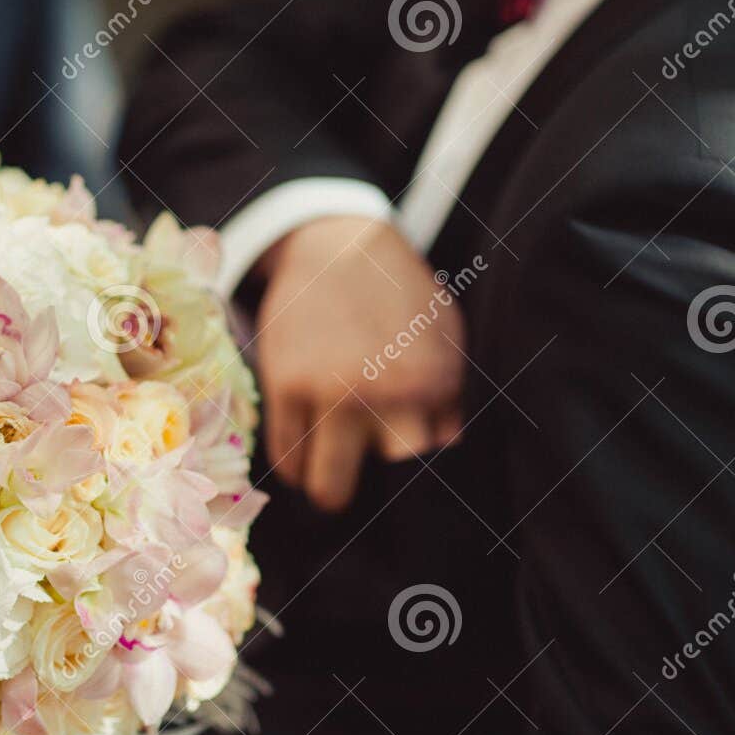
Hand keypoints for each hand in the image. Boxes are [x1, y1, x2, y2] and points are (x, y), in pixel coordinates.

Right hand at [254, 216, 465, 510]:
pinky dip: (294, 467)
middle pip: (383, 481)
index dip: (417, 474)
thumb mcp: (444, 336)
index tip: (404, 477)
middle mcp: (383, 390)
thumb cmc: (399, 295)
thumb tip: (444, 452)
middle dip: (376, 486)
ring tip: (329, 483)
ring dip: (327, 489)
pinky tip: (303, 461)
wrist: (336, 246)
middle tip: (366, 483)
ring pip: (325, 483)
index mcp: (432, 380)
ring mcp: (329, 390)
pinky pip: (286, 456)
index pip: (429, 463)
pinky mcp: (284, 385)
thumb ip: (450, 397)